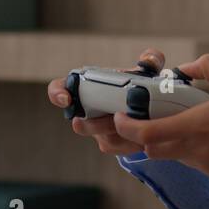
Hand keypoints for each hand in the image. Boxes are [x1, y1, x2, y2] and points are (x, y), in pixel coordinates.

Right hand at [46, 48, 167, 156]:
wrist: (150, 107)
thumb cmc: (139, 84)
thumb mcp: (146, 70)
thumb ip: (151, 60)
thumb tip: (149, 60)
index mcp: (88, 86)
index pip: (59, 88)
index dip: (58, 93)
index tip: (66, 98)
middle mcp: (88, 110)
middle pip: (82, 123)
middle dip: (92, 124)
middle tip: (101, 120)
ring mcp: (98, 130)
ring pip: (102, 138)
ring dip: (118, 134)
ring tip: (134, 125)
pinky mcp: (111, 144)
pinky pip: (116, 148)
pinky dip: (130, 143)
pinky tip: (143, 137)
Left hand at [112, 53, 208, 188]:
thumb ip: (206, 68)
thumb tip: (186, 68)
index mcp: (198, 124)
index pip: (147, 133)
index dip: (126, 127)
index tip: (118, 118)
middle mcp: (199, 150)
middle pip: (155, 149)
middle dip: (145, 137)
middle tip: (148, 121)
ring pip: (179, 157)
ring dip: (175, 144)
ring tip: (194, 126)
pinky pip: (202, 166)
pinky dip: (201, 154)